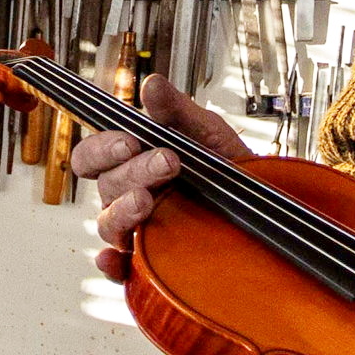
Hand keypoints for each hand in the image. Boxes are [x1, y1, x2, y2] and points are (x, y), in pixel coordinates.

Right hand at [69, 74, 249, 282]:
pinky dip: (113, 266)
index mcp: (129, 163)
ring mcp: (138, 230)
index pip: (92, 157)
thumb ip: (176, 111)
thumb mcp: (206, 132)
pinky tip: (118, 259)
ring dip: (124, 211)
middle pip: (106, 186)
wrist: (262, 203)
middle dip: (134, 171)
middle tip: (169, 161)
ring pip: (108, 225)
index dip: (102, 148)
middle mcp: (126, 196)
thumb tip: (152, 83)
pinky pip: (121, 270)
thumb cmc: (226, 165)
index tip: (130, 140)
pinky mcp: (151, 263)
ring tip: (148, 201)